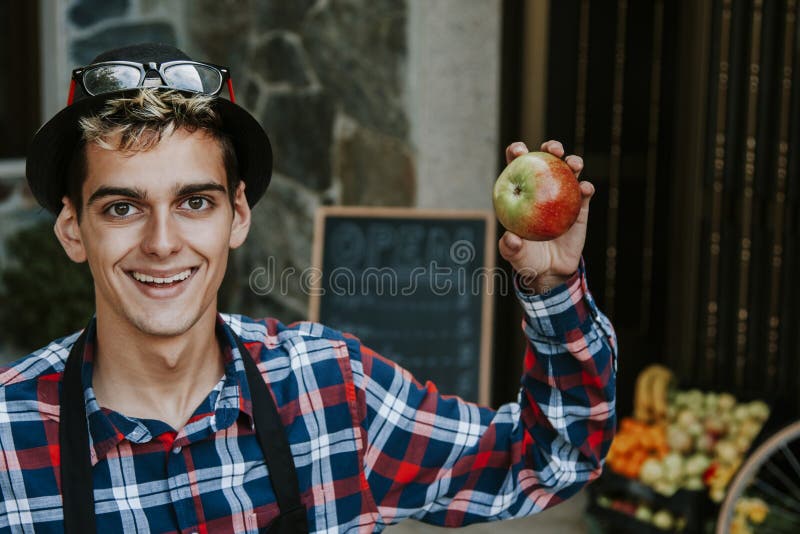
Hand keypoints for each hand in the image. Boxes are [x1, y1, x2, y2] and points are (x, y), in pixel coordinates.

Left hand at [497, 140, 594, 293]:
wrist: (551, 271)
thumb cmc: (527, 259)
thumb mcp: (516, 256)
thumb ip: (510, 248)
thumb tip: (511, 239)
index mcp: (522, 192)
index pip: (517, 166)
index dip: (517, 152)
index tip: (520, 150)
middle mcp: (543, 189)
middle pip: (547, 161)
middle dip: (550, 147)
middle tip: (553, 149)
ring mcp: (563, 196)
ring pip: (569, 171)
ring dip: (573, 161)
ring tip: (573, 164)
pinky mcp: (581, 207)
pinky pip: (584, 193)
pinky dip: (586, 188)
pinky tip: (585, 189)